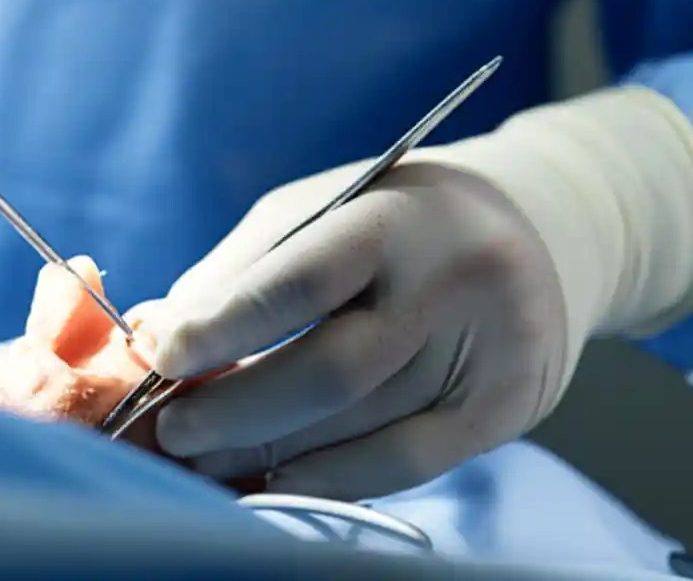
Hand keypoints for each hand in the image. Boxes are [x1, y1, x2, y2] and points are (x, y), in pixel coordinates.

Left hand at [135, 160, 568, 499]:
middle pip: (329, 372)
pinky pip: (406, 462)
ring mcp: (490, 348)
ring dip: (267, 454)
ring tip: (203, 462)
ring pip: (360, 426)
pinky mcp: (507, 405)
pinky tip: (276, 480)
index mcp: (392, 217)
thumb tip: (155, 336)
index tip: (160, 359)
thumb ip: (237, 273)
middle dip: (235, 411)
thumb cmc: (395, 220)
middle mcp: (451, 281)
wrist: (537, 228)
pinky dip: (331, 479)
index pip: (298, 283)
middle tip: (171, 432)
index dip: (222, 329)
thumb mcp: (316, 212)